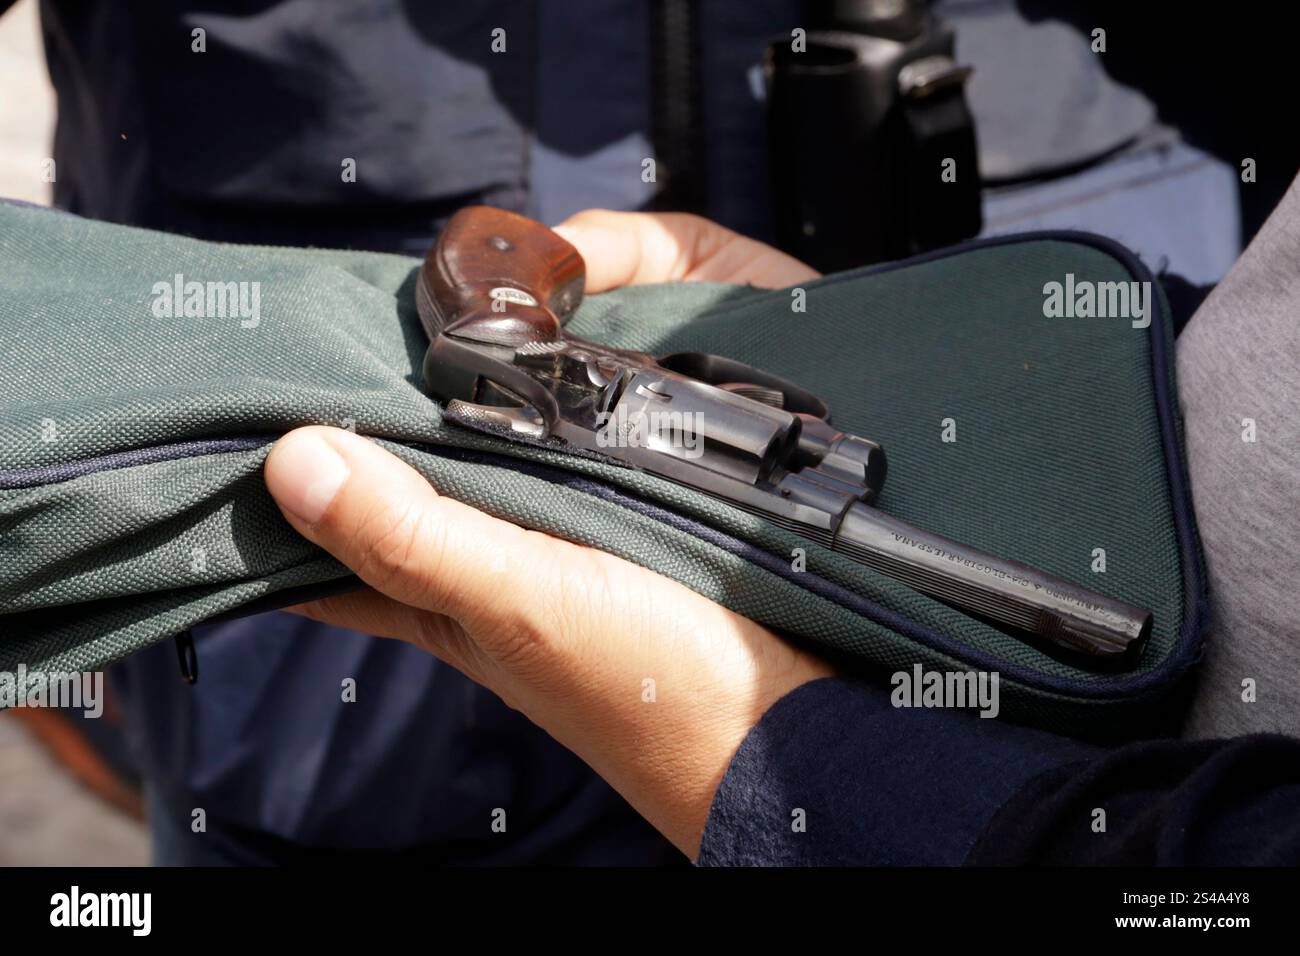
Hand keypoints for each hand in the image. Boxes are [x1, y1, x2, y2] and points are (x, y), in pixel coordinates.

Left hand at [263, 211, 826, 858]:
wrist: (788, 720)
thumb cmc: (653, 689)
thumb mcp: (519, 605)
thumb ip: (413, 537)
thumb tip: (292, 459)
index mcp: (438, 601)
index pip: (317, 550)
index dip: (268, 493)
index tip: (235, 407)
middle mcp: (481, 576)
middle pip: (386, 498)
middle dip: (349, 430)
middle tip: (323, 328)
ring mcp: (547, 550)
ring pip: (464, 472)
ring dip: (435, 412)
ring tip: (413, 322)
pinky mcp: (611, 527)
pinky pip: (544, 460)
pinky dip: (524, 417)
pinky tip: (533, 367)